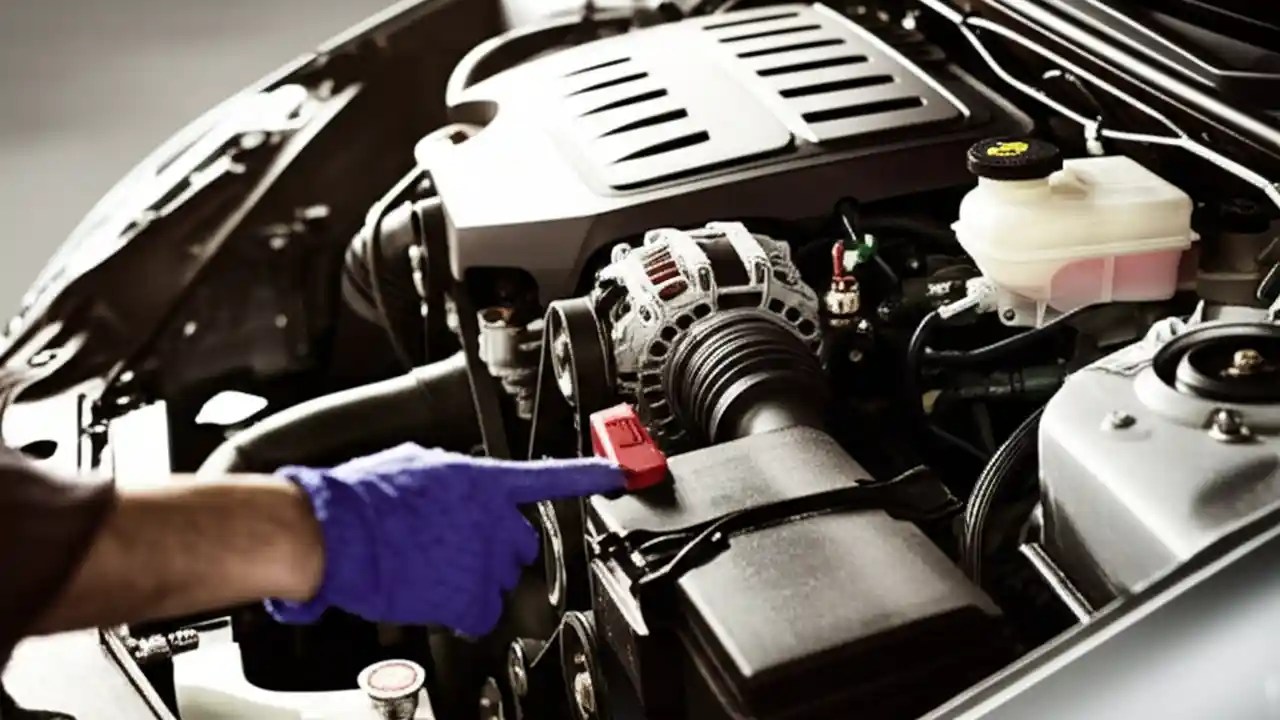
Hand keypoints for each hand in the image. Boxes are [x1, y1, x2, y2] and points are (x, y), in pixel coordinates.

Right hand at [265, 443, 622, 635]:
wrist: (338, 534)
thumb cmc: (364, 499)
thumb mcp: (414, 465)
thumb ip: (452, 479)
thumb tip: (457, 488)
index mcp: (481, 480)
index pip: (549, 476)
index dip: (590, 476)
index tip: (624, 474)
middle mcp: (493, 519)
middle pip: (520, 543)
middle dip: (494, 548)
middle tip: (452, 547)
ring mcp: (484, 560)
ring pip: (500, 579)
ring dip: (474, 579)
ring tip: (432, 568)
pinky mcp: (469, 596)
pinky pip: (483, 613)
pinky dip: (464, 613)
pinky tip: (438, 598)